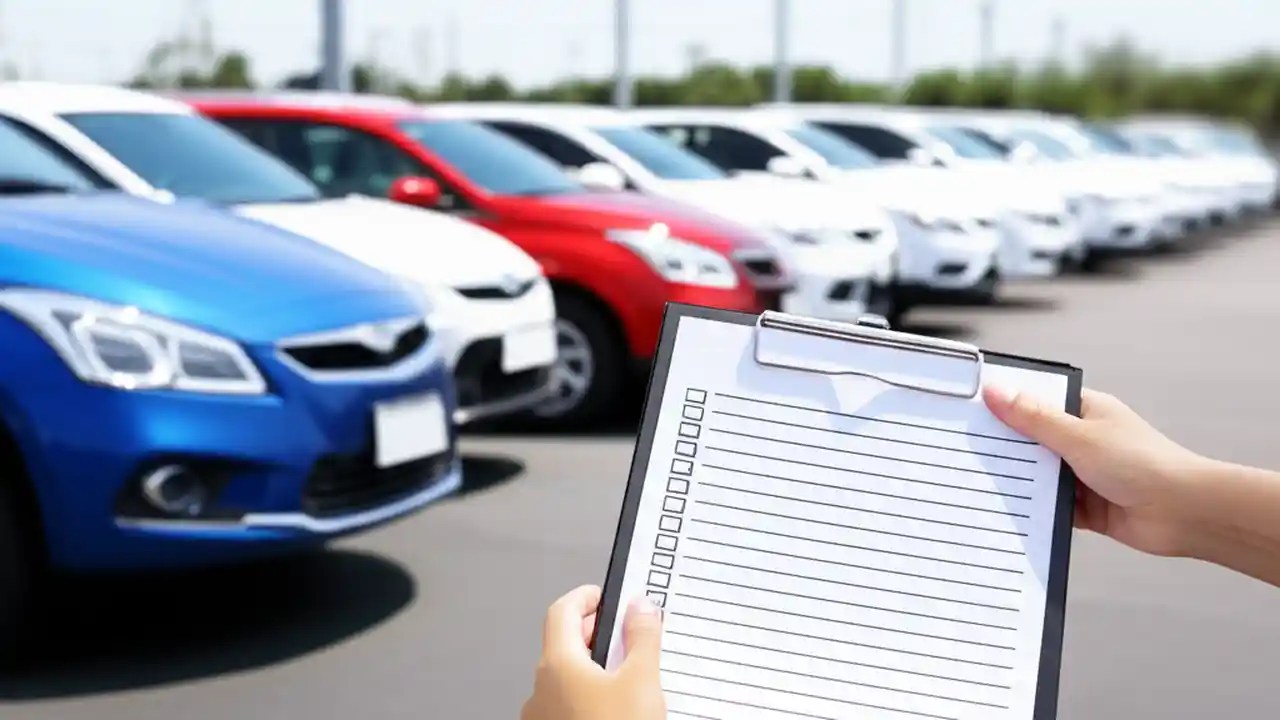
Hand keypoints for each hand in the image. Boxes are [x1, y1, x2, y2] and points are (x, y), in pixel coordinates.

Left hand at [521, 585, 665, 719]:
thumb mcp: (641, 681)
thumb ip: (642, 638)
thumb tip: (640, 608)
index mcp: (557, 664)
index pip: (562, 611)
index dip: (586, 598)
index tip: (606, 597)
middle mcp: (540, 688)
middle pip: (564, 643)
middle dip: (596, 633)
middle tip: (626, 636)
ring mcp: (541, 713)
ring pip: (567, 676)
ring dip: (593, 667)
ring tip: (628, 676)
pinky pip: (567, 701)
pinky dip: (588, 692)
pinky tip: (615, 705)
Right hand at [984, 385, 1205, 556]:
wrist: (1185, 513)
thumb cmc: (1142, 463)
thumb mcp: (1078, 435)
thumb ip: (1032, 417)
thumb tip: (995, 391)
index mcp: (1086, 411)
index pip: (1037, 400)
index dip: (1006, 403)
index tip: (971, 408)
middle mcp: (1084, 439)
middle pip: (1034, 440)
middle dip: (1007, 447)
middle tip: (966, 448)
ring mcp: (1085, 474)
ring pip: (1040, 475)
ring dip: (1021, 481)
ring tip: (979, 481)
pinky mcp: (1087, 506)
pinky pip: (1051, 506)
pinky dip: (1035, 509)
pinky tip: (1008, 511)